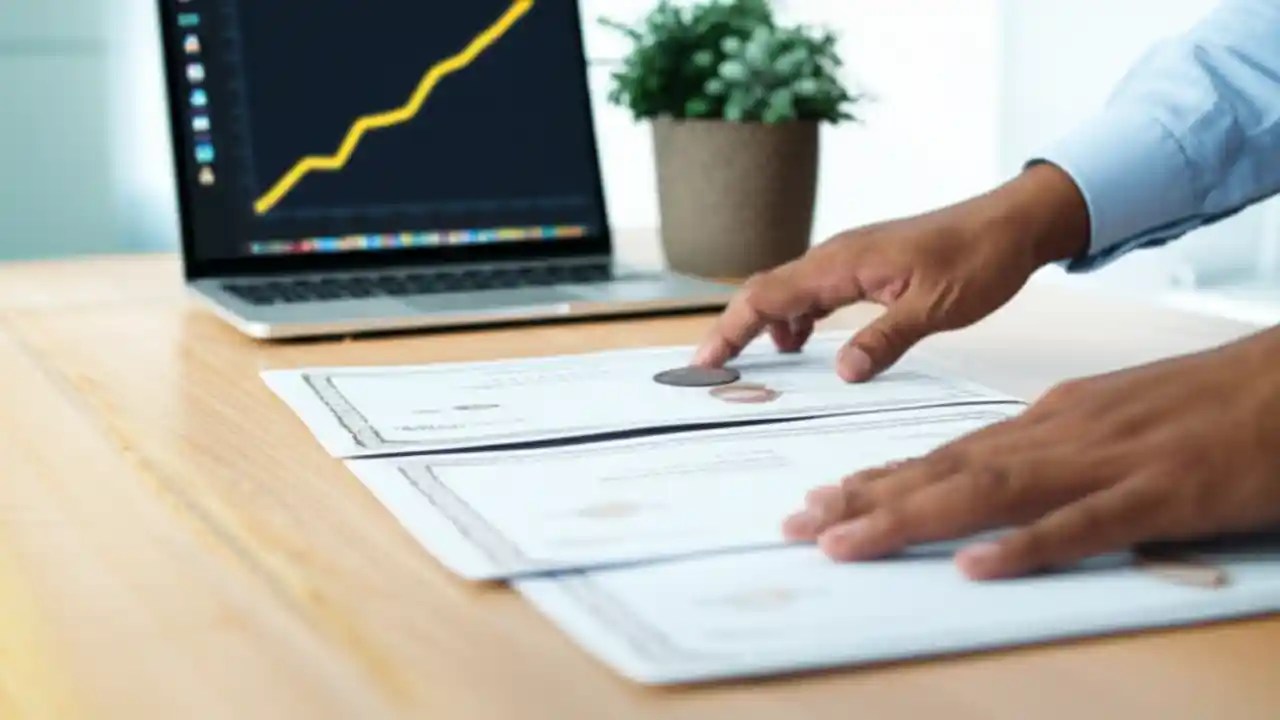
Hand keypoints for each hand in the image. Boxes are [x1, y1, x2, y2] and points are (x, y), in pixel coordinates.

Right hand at [693, 163, 1089, 380]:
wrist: (1012, 223)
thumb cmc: (980, 258)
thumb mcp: (935, 308)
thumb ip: (886, 340)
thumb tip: (843, 372)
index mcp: (844, 262)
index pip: (768, 296)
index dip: (731, 329)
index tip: (705, 360)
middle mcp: (836, 255)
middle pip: (766, 291)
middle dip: (734, 329)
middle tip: (711, 369)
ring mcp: (848, 259)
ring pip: (788, 291)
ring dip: (766, 326)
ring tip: (755, 366)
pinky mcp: (864, 266)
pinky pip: (814, 292)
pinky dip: (797, 318)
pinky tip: (803, 344)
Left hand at [783, 328, 1279, 579]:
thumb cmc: (1206, 402)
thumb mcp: (1113, 417)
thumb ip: (1053, 446)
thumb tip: (995, 479)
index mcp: (1051, 419)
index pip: (948, 452)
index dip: (881, 478)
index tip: (824, 499)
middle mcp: (1060, 434)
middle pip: (947, 469)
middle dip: (867, 499)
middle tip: (801, 525)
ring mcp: (1106, 463)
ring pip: (990, 491)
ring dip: (910, 517)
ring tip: (847, 542)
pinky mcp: (1159, 495)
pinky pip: (1083, 525)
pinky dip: (1026, 545)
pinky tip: (977, 565)